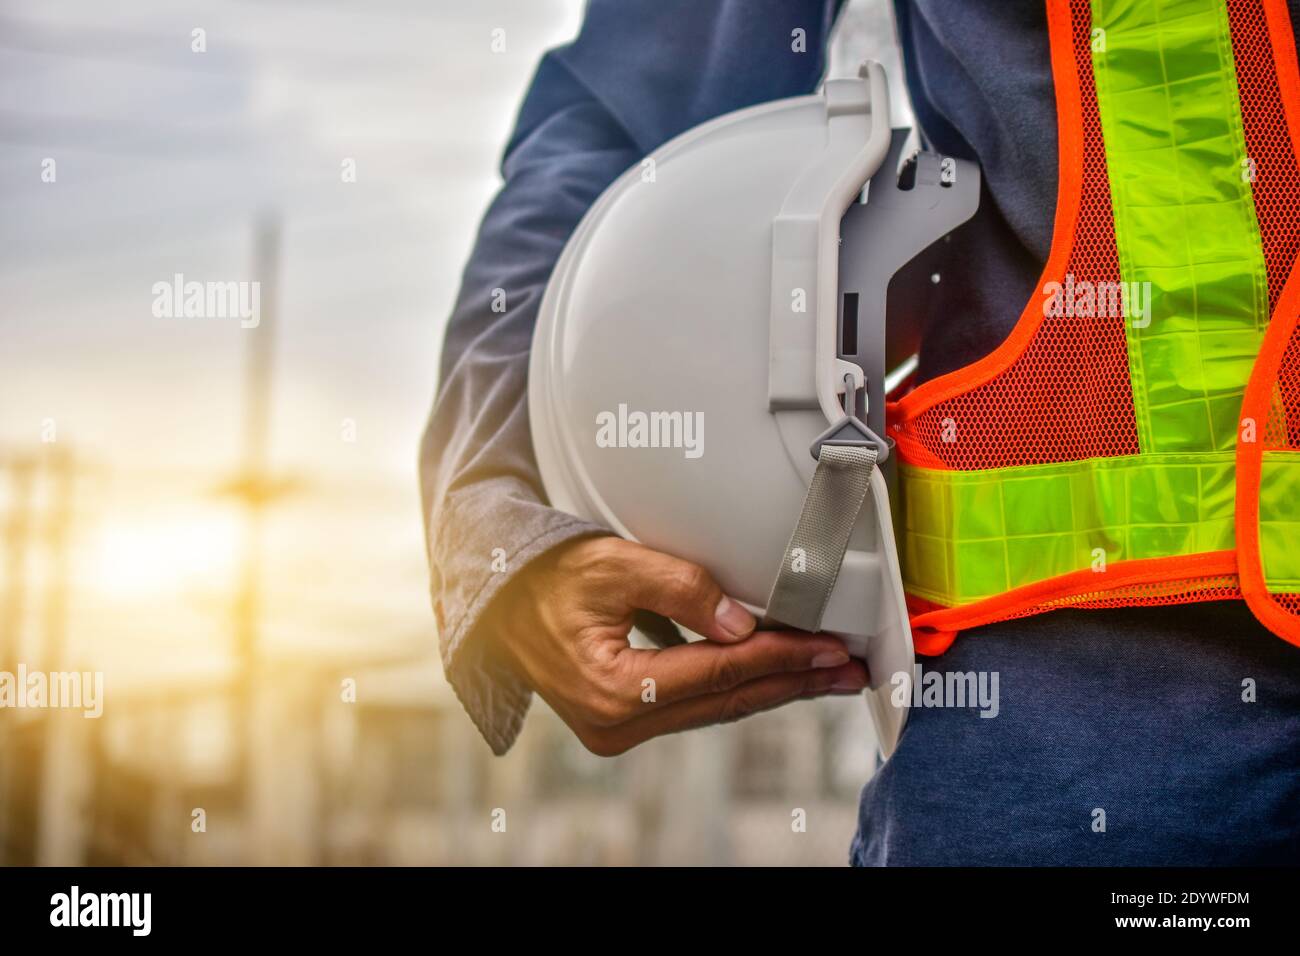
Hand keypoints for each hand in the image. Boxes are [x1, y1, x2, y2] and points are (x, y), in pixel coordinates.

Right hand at [484, 536, 866, 755]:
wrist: (496, 599)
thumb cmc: (547, 575)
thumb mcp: (613, 563)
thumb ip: (681, 588)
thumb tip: (742, 624)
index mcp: (615, 689)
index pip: (720, 672)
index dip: (782, 657)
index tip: (830, 648)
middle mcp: (618, 722)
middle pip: (726, 700)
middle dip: (794, 682)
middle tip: (849, 670)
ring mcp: (618, 728)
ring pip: (715, 708)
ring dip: (773, 688)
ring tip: (826, 675)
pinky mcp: (621, 720)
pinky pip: (695, 705)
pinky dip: (737, 687)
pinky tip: (773, 675)